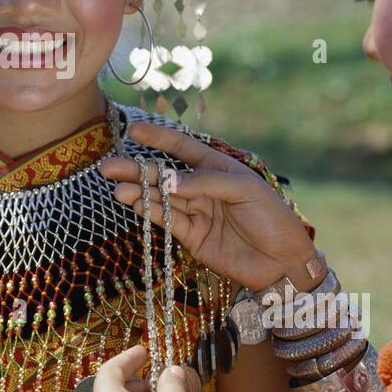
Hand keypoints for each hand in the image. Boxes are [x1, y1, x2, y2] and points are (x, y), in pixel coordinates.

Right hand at [100, 121, 317, 291]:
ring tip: (117, 189)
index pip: (183, 147)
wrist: (283, 262)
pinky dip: (151, 213)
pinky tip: (136, 204)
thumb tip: (169, 182)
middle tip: (107, 167)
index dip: (158, 137)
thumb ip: (206, 182)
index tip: (133, 129)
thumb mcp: (245, 190)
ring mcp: (196, 212)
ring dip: (138, 192)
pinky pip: (167, 221)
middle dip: (135, 169)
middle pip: (163, 175)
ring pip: (160, 199)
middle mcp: (202, 188)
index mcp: (218, 168)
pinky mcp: (193, 237)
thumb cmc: (271, 218)